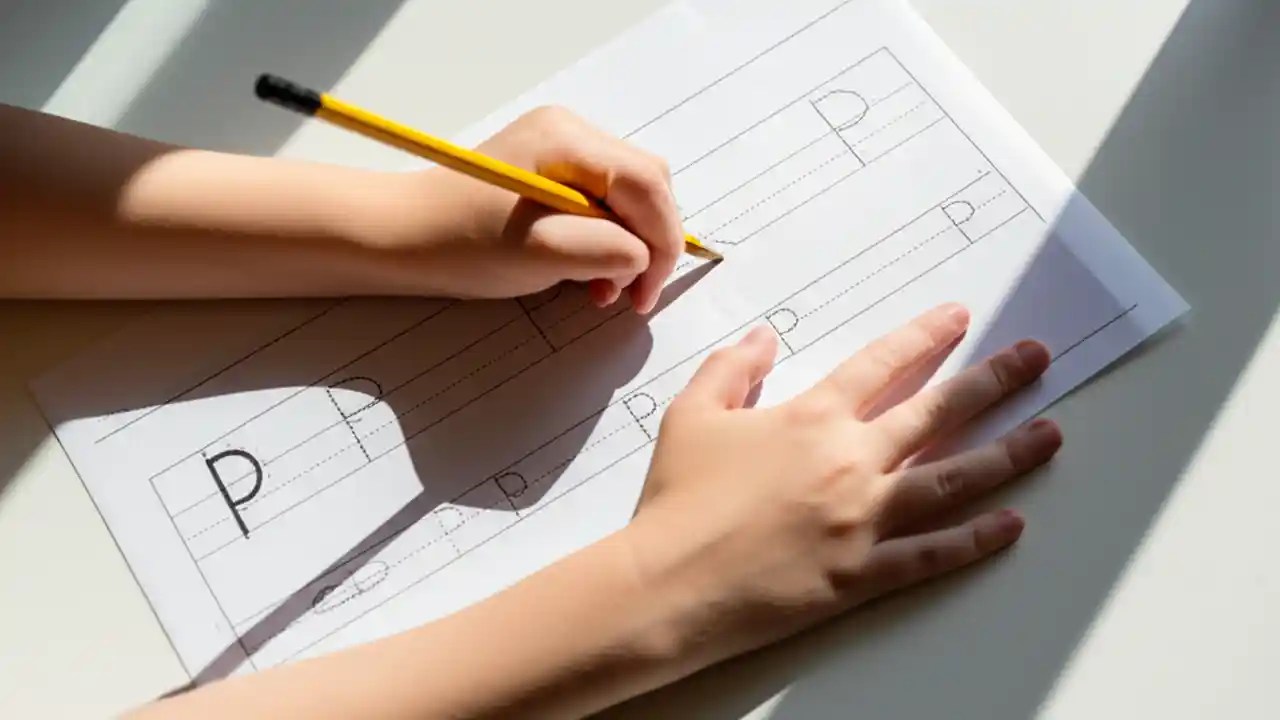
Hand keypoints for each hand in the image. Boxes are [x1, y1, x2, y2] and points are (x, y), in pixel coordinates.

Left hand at [363, 106, 683, 313]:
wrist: (402, 237)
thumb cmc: (465, 244)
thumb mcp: (545, 254)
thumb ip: (609, 251)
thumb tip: (642, 257)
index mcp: (569, 140)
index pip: (648, 185)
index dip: (663, 242)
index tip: (647, 293)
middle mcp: (570, 131)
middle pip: (645, 185)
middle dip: (649, 243)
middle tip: (631, 295)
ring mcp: (559, 147)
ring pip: (626, 196)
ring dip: (627, 245)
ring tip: (603, 289)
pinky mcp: (548, 169)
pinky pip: (600, 201)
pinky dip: (605, 238)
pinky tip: (588, 271)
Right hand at [623, 303, 1061, 675]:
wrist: (669, 584)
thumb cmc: (677, 498)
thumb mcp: (692, 414)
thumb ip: (732, 368)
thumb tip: (765, 336)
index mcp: (812, 417)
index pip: (882, 363)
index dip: (924, 336)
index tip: (958, 318)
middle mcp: (851, 462)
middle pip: (938, 412)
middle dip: (993, 380)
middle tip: (1034, 358)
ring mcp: (864, 520)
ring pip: (954, 479)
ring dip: (1008, 454)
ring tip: (1050, 433)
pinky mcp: (862, 575)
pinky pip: (932, 555)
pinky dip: (975, 540)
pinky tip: (1011, 524)